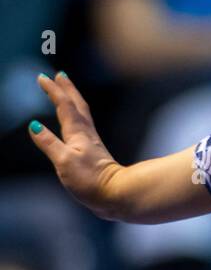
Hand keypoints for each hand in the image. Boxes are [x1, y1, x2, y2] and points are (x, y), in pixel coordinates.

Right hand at [28, 72, 125, 220]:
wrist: (117, 194)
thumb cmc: (91, 181)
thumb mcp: (63, 162)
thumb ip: (49, 144)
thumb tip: (34, 126)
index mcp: (78, 134)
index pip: (64, 106)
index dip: (53, 90)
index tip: (42, 77)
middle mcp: (86, 134)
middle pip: (77, 105)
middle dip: (67, 88)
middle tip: (59, 75)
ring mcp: (91, 142)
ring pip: (82, 114)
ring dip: (73, 100)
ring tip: (66, 91)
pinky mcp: (93, 152)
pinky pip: (83, 126)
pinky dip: (76, 117)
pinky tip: (74, 123)